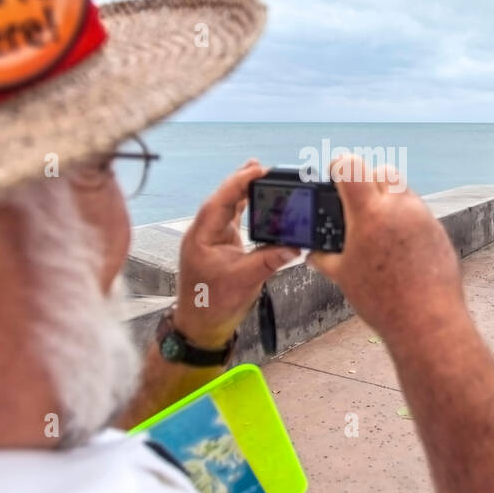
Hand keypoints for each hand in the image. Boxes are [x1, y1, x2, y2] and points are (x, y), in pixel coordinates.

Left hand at [173, 159, 299, 348]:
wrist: (200, 326)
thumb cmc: (212, 305)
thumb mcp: (244, 281)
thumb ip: (268, 260)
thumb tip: (293, 246)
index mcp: (202, 236)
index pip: (220, 201)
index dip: (238, 183)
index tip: (258, 170)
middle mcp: (204, 233)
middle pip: (222, 199)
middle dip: (241, 181)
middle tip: (261, 166)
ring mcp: (211, 239)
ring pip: (227, 207)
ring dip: (243, 192)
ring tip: (260, 175)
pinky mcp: (220, 246)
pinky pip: (233, 220)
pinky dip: (245, 208)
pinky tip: (256, 200)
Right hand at [308, 155, 463, 345]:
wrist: (428, 321)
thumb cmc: (384, 302)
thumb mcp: (344, 277)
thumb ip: (325, 259)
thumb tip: (313, 255)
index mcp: (370, 214)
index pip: (351, 166)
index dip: (339, 166)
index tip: (334, 175)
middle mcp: (399, 208)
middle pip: (381, 171)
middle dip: (366, 179)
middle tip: (355, 201)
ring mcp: (422, 217)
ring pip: (403, 189)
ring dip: (388, 198)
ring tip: (376, 227)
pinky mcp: (438, 231)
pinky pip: (418, 212)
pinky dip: (404, 218)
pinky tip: (396, 244)